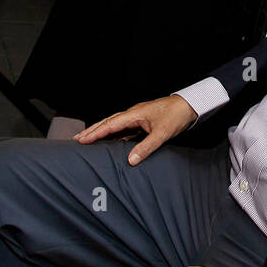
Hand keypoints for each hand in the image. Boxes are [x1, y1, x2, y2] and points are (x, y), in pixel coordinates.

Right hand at [73, 94, 195, 163]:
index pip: (110, 125)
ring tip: (88, 141)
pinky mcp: (143, 123)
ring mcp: (137, 118)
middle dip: (92, 131)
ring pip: (115, 126)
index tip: (81, 140)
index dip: (95, 133)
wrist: (189, 106)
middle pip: (108, 123)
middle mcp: (133, 115)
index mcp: (134, 114)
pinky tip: (111, 143)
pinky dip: (114, 136)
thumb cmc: (176, 116)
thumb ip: (146, 147)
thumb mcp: (162, 133)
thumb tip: (130, 161)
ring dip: (102, 133)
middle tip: (76, 140)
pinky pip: (124, 130)